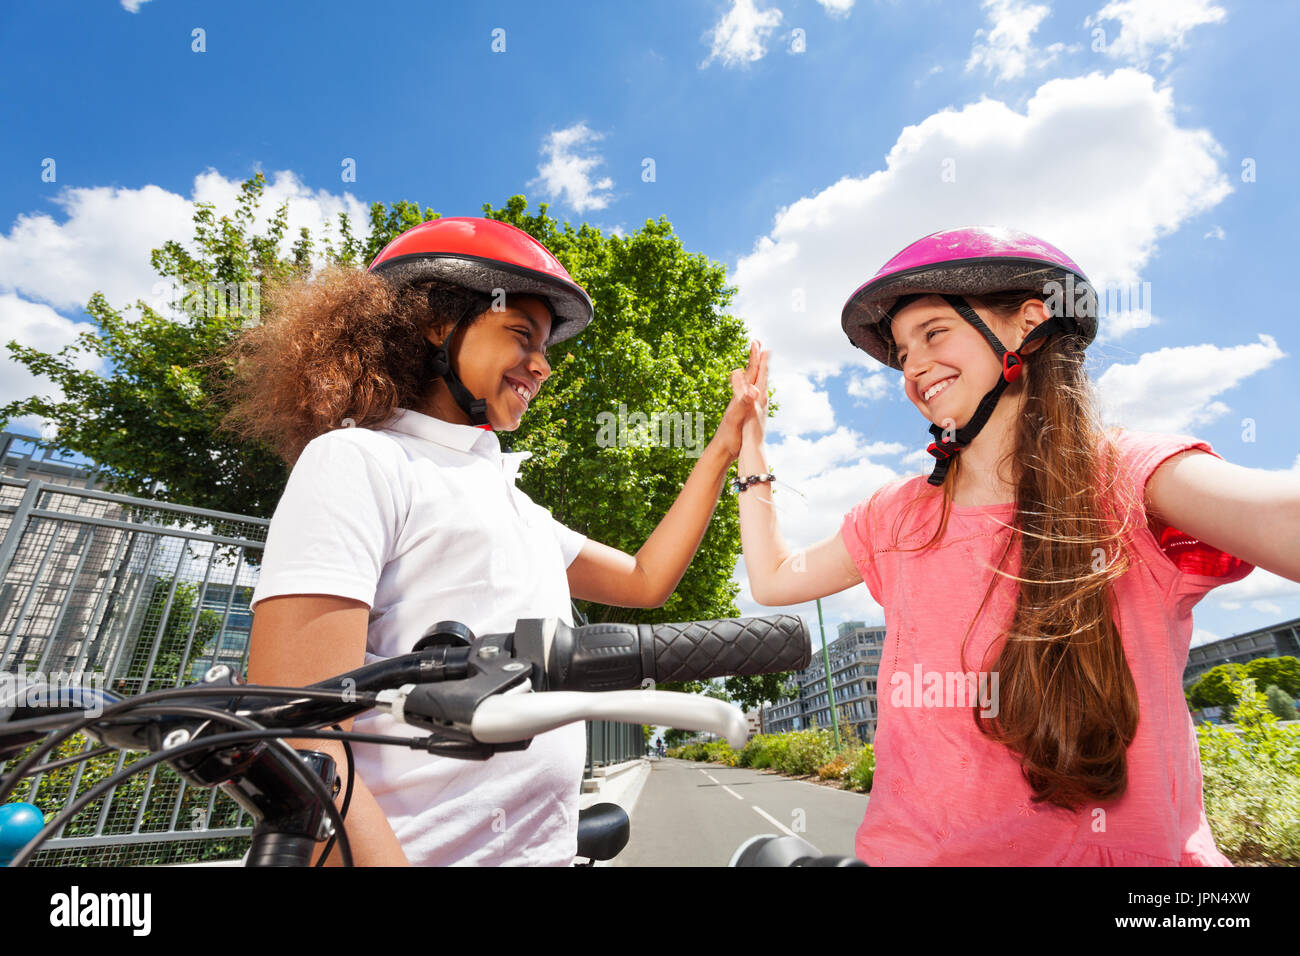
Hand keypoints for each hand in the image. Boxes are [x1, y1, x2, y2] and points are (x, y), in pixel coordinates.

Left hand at [711, 340, 768, 461]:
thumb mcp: (737, 419)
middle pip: (748, 374)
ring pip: (748, 384)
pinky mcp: (740, 413)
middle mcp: (739, 398)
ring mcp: (739, 405)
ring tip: (755, 362)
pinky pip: (748, 395)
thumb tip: (751, 389)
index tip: (758, 341)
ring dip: (753, 371)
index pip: (750, 373)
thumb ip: (743, 403)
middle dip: (754, 358)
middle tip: (757, 342)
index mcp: (740, 397)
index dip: (755, 358)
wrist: (718, 452)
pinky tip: (750, 389)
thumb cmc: (728, 436)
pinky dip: (751, 388)